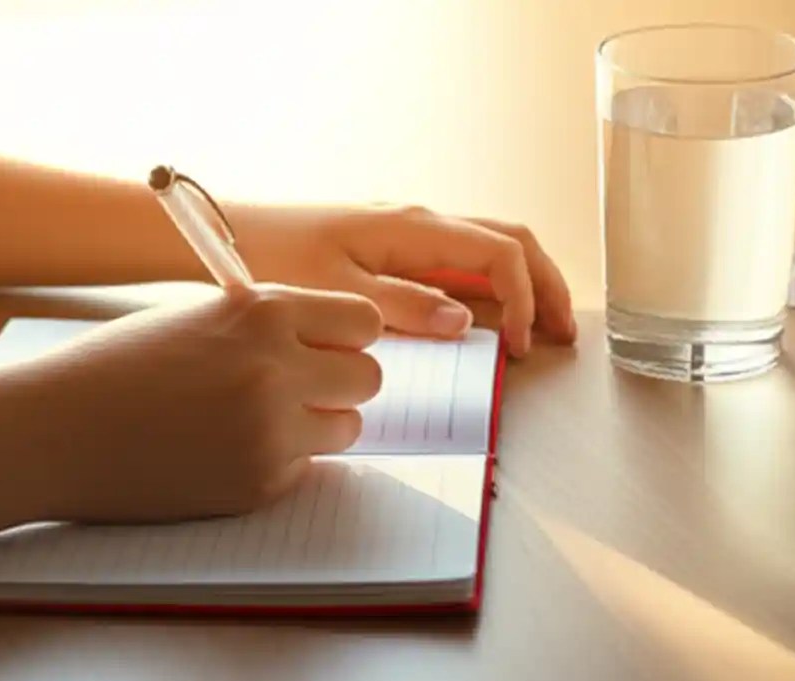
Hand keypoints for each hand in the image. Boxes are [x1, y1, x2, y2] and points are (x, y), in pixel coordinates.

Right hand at [10, 284, 382, 522]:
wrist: (53, 430)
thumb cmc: (119, 367)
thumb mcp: (199, 319)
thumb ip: (267, 326)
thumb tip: (332, 343)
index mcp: (263, 313)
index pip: (364, 321)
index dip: (346, 336)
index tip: (327, 346)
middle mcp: (276, 368)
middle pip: (369, 377)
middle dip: (341, 384)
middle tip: (299, 389)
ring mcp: (270, 431)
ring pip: (348, 428)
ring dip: (318, 425)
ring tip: (260, 421)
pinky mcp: (257, 483)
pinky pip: (304, 468)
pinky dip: (278, 462)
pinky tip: (223, 451)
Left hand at [227, 204, 575, 356]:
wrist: (232, 233)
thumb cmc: (275, 258)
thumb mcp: (338, 290)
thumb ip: (402, 305)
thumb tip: (463, 321)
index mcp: (414, 228)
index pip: (499, 253)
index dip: (522, 298)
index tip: (520, 345)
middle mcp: (421, 222)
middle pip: (510, 241)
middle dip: (544, 284)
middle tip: (562, 334)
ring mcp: (411, 232)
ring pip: (491, 245)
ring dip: (525, 281)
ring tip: (542, 324)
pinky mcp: (397, 246)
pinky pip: (461, 257)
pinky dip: (492, 283)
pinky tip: (492, 313)